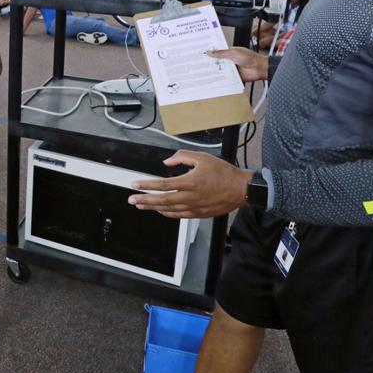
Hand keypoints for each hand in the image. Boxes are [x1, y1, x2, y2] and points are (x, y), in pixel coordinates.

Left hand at [127, 151, 250, 218]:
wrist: (240, 189)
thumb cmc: (224, 173)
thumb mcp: (203, 158)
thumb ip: (182, 157)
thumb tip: (167, 161)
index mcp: (190, 182)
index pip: (162, 184)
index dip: (147, 185)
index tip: (136, 185)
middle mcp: (190, 196)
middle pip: (161, 200)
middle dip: (144, 200)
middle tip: (132, 199)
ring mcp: (194, 207)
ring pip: (168, 210)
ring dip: (152, 208)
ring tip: (141, 205)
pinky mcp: (198, 214)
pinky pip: (178, 215)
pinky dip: (167, 213)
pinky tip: (160, 210)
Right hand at [205, 47, 266, 82]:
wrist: (259, 68)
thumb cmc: (250, 58)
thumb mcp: (233, 53)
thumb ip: (221, 53)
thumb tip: (210, 52)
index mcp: (229, 52)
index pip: (216, 51)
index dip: (209, 52)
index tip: (201, 53)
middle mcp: (229, 60)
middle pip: (216, 61)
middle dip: (209, 62)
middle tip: (199, 63)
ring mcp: (230, 69)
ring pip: (219, 70)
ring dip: (213, 71)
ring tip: (203, 72)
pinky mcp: (232, 77)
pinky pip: (224, 78)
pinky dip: (219, 79)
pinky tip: (213, 79)